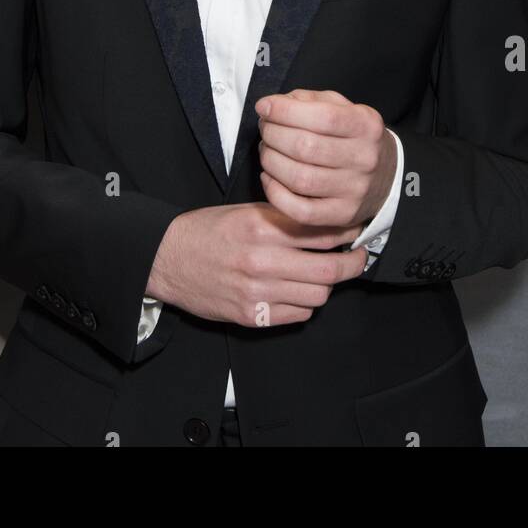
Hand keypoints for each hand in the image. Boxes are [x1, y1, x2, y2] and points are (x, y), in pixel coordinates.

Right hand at [145, 201, 367, 327]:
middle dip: (353, 264)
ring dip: (327, 286)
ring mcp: (257, 292)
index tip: (357, 230)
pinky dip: (305, 305)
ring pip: (317, 296)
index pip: (321, 232)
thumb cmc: (208, 230)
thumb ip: (284, 218)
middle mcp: (262, 261)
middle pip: (329, 270)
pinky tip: (299, 292)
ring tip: (325, 275)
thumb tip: (324, 222)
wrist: (168, 259)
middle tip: (359, 258)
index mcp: (262, 228)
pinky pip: (298, 315)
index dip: (348, 232)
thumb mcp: (245, 211)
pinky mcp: (251, 316)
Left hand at [255, 88, 397, 229]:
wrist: (388, 175)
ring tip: (267, 150)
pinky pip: (301, 210)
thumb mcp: (342, 108)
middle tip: (265, 128)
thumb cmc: (354, 137)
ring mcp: (354, 190)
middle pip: (305, 147)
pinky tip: (269, 177)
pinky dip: (276, 194)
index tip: (264, 106)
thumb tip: (273, 106)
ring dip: (271, 161)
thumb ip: (309, 101)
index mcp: (366, 125)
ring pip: (300, 179)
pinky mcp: (343, 215)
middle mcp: (364, 158)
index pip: (322, 116)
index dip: (285, 110)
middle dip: (273, 134)